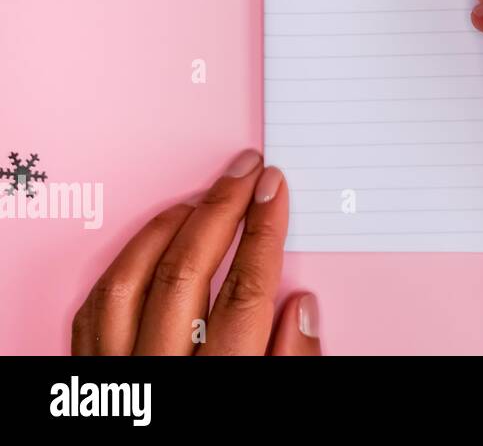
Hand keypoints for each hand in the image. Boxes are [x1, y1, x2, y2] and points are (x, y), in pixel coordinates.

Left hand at [72, 151, 319, 354]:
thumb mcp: (276, 404)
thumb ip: (293, 362)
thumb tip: (300, 307)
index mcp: (220, 375)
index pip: (245, 290)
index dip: (263, 230)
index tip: (274, 190)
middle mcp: (161, 369)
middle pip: (186, 272)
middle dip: (221, 210)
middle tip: (244, 172)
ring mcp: (118, 370)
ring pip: (131, 281)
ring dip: (169, 229)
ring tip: (200, 199)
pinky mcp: (88, 371)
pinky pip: (96, 306)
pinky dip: (126, 264)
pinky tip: (153, 242)